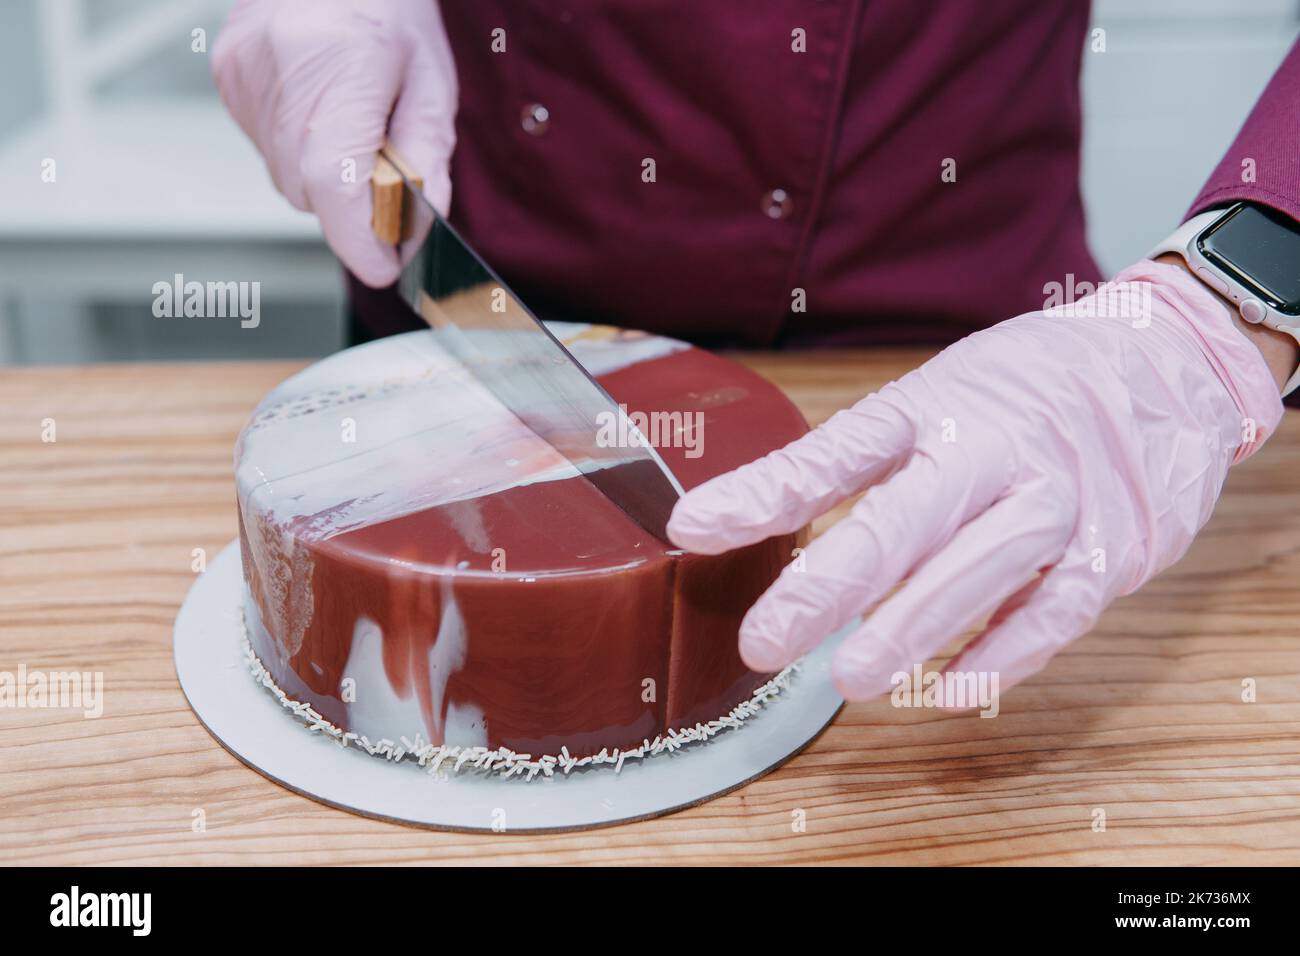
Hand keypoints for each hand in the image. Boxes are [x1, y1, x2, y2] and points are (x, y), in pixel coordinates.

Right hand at [212, 0, 456, 286]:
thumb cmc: (390, 6)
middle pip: (308, 189)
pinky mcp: (226, 73)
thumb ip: (428, 161)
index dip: (358, 238)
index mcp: (341, 64)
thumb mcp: (432, 83)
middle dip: (351, 206)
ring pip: (284, 174)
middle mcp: (281, 69)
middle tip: (386, 183)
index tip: (383, 266)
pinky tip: (320, 109)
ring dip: (324, 176)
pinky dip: (298, 147)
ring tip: (353, 128)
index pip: (333, 180)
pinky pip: (265, 145)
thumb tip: (416, 229)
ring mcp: (244, 72)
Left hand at [668, 261, 1282, 700]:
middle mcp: (997, 449)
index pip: (839, 450)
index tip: (693, 529)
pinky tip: (953, 688)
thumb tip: (711, 520)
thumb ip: (825, 469)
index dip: (765, 492)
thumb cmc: (1019, 392)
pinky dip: (1007, 652)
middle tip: (766, 641)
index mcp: (936, 406)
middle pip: (909, 516)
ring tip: (852, 679)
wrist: (1166, 365)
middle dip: (833, 582)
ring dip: (917, 627)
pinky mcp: (1116, 548)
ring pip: (985, 567)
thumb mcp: (921, 406)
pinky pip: (1059, 609)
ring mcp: (1061, 499)